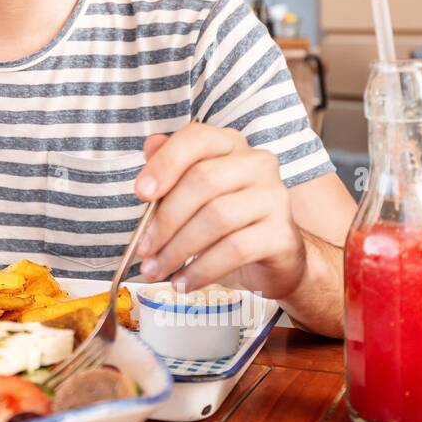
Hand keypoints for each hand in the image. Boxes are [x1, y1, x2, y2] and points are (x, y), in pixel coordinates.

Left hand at [133, 122, 306, 298]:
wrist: (276, 253)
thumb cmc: (227, 218)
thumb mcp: (194, 192)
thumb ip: (172, 169)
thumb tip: (149, 146)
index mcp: (230, 145)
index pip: (196, 139)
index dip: (165, 164)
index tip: (140, 194)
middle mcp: (257, 164)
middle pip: (203, 181)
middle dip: (165, 219)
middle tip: (143, 249)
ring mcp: (274, 197)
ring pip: (217, 217)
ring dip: (178, 249)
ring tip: (156, 269)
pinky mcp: (282, 233)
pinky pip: (235, 250)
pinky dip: (202, 269)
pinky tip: (183, 282)